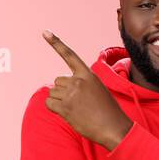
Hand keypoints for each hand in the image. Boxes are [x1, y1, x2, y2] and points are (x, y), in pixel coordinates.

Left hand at [42, 30, 134, 148]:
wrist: (113, 127)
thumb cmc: (108, 111)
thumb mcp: (98, 89)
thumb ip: (81, 84)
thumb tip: (61, 88)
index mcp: (88, 74)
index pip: (70, 55)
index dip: (56, 43)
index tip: (45, 32)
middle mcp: (78, 81)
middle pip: (57, 81)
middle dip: (63, 92)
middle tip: (78, 103)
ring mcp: (70, 93)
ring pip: (52, 93)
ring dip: (59, 101)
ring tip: (76, 109)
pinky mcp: (65, 107)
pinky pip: (48, 104)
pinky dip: (54, 109)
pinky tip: (67, 113)